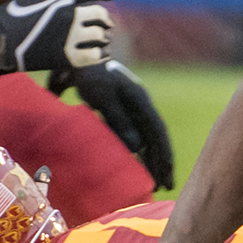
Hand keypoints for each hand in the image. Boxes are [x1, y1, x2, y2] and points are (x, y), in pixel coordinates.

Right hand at [0, 0, 114, 74]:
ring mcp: (69, 36)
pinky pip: (96, 56)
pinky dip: (100, 55)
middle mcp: (68, 16)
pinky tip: (98, 54)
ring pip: (100, 36)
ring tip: (102, 41)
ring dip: (104, 38)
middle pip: (100, 15)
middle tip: (105, 26)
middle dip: (104, 21)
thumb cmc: (15, 16)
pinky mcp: (67, 57)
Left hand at [50, 61, 173, 189]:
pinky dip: (136, 150)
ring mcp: (129, 107)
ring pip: (145, 137)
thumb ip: (119, 120)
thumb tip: (136, 148)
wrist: (76, 55)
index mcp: (141, 101)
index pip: (158, 134)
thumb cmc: (90, 75)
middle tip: (166, 186)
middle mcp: (140, 106)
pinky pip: (132, 134)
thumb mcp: (104, 97)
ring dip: (150, 159)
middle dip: (161, 163)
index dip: (164, 156)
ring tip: (153, 180)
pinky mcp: (116, 109)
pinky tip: (134, 163)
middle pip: (155, 138)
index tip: (166, 177)